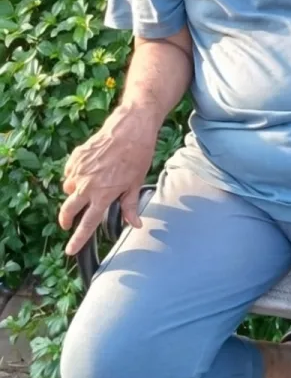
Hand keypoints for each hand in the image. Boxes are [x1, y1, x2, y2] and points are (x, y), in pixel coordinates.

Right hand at [58, 105, 158, 255]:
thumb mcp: (136, 183)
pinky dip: (75, 174)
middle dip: (65, 220)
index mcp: (103, 195)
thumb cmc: (138, 155)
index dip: (78, 240)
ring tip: (87, 188)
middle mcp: (88, 185)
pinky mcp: (76, 156)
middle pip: (69, 209)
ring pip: (68, 188)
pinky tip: (87, 170)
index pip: (87, 224)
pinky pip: (70, 171)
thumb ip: (129, 206)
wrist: (131, 127)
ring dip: (74, 192)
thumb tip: (134, 224)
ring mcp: (79, 170)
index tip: (70, 250)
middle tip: (66, 224)